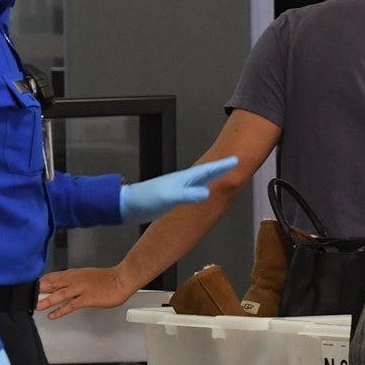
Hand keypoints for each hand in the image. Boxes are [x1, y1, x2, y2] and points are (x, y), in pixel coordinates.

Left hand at [37, 266, 134, 319]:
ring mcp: (81, 289)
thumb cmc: (106, 279)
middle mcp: (75, 280)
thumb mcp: (86, 275)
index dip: (41, 282)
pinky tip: (52, 315)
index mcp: (74, 273)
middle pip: (53, 284)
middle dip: (40, 290)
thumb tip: (62, 285)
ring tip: (37, 306)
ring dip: (48, 300)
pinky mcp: (87, 298)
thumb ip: (73, 280)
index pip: (53, 276)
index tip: (30, 287)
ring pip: (60, 294)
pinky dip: (61, 310)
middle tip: (27, 296)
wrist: (121, 279)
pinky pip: (71, 305)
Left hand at [119, 156, 237, 223]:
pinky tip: (202, 193)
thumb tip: (208, 193)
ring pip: (200, 181)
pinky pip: (194, 190)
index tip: (236, 159)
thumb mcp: (170, 197)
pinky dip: (203, 189)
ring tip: (222, 175)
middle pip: (206, 172)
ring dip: (212, 177)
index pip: (208, 170)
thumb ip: (188, 195)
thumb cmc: (147, 199)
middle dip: (220, 168)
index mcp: (184, 178)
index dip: (222, 165)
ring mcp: (178, 188)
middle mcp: (183, 181)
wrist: (129, 206)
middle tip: (234, 163)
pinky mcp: (173, 197)